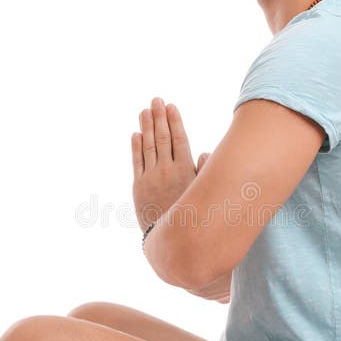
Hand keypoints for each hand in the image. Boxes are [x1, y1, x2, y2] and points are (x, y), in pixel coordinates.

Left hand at [132, 97, 199, 232]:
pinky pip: (136, 162)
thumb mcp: (203, 194)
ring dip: (146, 126)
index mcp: (185, 170)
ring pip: (148, 146)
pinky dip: (135, 147)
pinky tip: (136, 134)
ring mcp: (150, 178)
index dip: (175, 121)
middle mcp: (167, 171)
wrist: (171, 239)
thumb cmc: (193, 217)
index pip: (179, 139)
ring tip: (144, 111)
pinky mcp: (138, 187)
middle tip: (156, 101)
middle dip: (159, 117)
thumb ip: (204, 171)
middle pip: (162, 138)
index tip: (171, 106)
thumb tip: (205, 153)